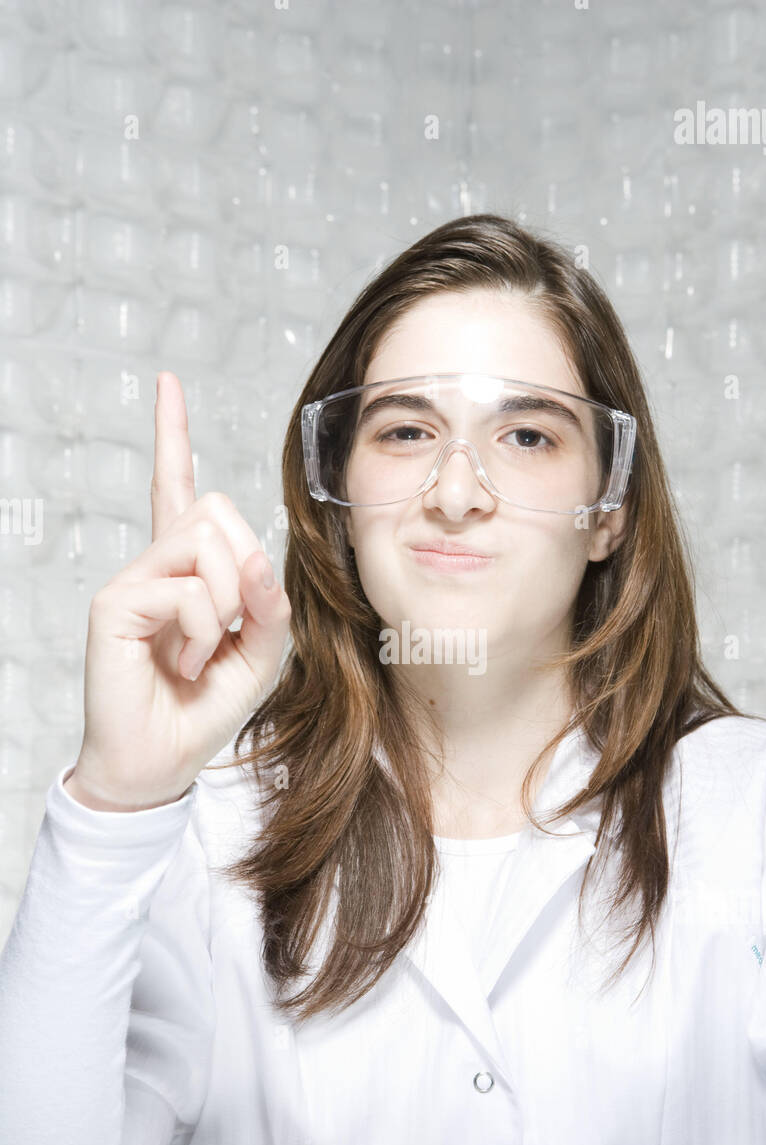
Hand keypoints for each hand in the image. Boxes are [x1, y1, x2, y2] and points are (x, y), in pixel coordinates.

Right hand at [65, 371, 291, 811]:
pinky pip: (187, 591)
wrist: (161, 760)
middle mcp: (155, 562)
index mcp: (187, 567)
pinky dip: (202, 632)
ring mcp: (132, 578)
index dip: (173, 434)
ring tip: (196, 652)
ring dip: (225, 607)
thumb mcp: (261, 654)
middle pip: (215, 510)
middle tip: (226, 629)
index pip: (178, 488)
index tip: (166, 383)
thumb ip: (269, 604)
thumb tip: (255, 559)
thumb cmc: (205, 705)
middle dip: (243, 571)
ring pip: (207, 544)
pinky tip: (179, 662)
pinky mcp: (116, 602)